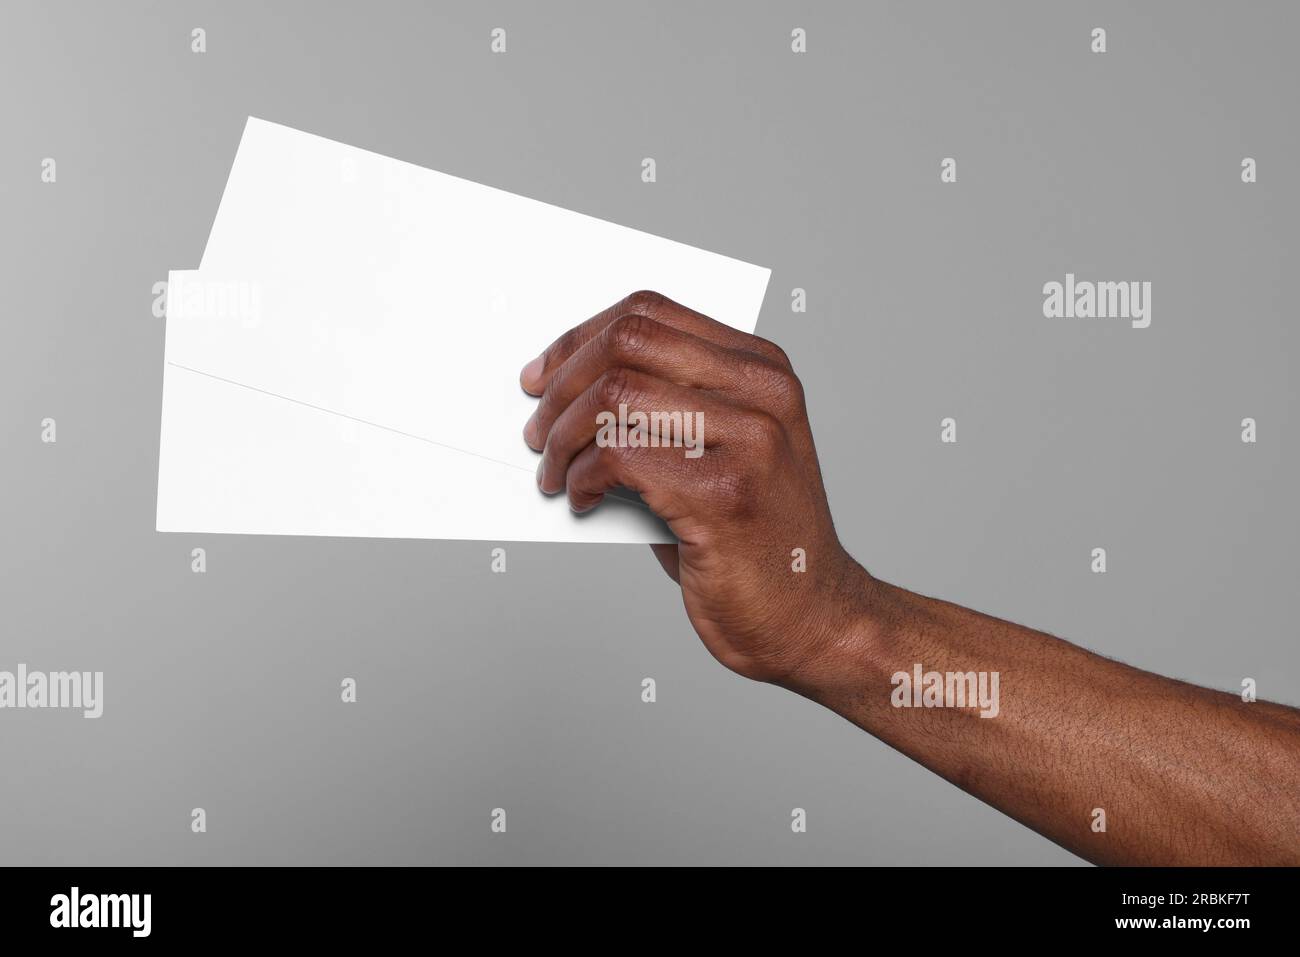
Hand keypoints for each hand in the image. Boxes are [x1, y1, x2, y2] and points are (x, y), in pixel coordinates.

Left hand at [520, 290, 870, 685]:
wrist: (812, 617)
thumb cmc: (755, 542)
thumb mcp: (721, 453)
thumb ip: (665, 410)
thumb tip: (567, 394)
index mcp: (762, 370)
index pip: (650, 312)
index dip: (579, 338)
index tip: (543, 376)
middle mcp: (763, 393)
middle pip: (627, 343)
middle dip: (562, 384)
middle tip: (538, 431)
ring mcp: (751, 439)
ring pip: (615, 395)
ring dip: (563, 437)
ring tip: (556, 473)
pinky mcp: (724, 493)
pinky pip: (617, 455)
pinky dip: (581, 477)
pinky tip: (584, 499)